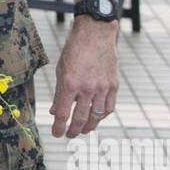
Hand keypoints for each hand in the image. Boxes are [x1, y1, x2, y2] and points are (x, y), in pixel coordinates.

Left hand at [49, 19, 118, 136]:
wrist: (95, 34)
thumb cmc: (75, 50)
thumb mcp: (61, 70)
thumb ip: (59, 92)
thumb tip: (55, 111)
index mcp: (70, 83)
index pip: (62, 114)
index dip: (58, 127)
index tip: (56, 134)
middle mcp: (87, 88)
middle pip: (80, 119)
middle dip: (73, 131)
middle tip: (69, 135)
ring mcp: (102, 87)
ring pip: (96, 116)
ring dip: (88, 127)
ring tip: (83, 131)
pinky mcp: (114, 85)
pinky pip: (109, 107)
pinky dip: (102, 116)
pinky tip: (96, 118)